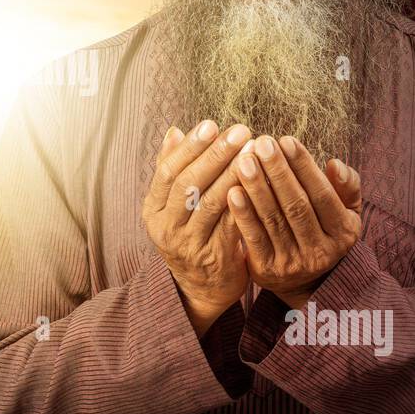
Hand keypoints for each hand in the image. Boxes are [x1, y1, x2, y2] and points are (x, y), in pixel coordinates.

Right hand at [142, 119, 253, 335]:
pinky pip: (232, 223)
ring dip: (234, 173)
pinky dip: (246, 200)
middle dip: (215, 154)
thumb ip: (173, 170)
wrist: (199, 289)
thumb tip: (174, 130)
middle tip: (240, 130)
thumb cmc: (191, 236)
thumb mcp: (173, 207)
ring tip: (254, 150)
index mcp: (152, 210)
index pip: (168, 172)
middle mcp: (165, 228)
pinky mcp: (214, 258)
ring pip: (212, 202)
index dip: (190, 147)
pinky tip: (262, 181)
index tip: (212, 124)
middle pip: (189, 184)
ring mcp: (188, 245)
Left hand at [226, 135, 362, 308]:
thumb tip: (334, 164)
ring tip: (243, 161)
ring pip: (273, 220)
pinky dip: (243, 215)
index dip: (304, 167)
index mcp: (342, 232)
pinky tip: (232, 191)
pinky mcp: (266, 270)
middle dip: (278, 173)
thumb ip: (347, 187)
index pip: (322, 195)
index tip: (286, 140)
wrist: (307, 283)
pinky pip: (254, 238)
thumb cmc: (324, 231)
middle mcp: (320, 250)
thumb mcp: (346, 212)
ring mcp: (293, 262)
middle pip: (296, 206)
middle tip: (261, 143)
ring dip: (257, 188)